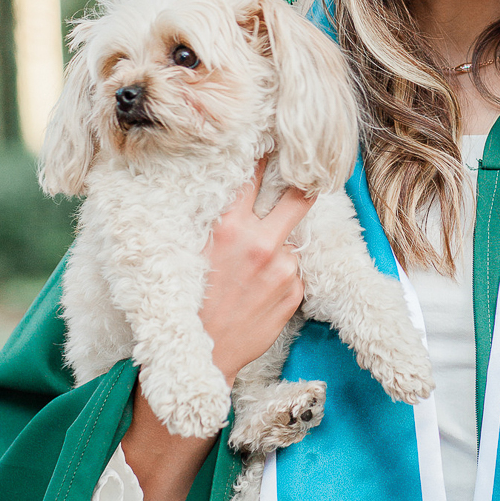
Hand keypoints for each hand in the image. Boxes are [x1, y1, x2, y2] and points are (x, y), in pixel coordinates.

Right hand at [200, 159, 314, 385]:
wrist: (203, 357)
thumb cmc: (191, 302)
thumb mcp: (192, 252)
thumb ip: (217, 222)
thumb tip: (234, 189)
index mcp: (230, 228)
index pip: (255, 177)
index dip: (266, 157)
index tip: (277, 143)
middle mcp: (260, 243)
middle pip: (298, 198)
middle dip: (303, 186)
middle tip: (308, 178)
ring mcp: (283, 268)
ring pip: (292, 242)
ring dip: (280, 248)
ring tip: (252, 273)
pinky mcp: (295, 292)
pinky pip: (294, 273)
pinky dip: (282, 277)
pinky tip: (259, 294)